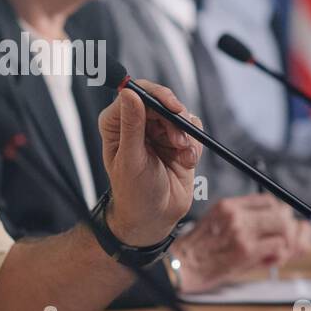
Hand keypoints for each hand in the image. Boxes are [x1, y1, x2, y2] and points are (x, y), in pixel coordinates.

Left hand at [98, 78, 202, 245]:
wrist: (154, 217)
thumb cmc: (134, 193)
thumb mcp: (131, 159)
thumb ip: (131, 125)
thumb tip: (128, 93)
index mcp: (117, 123)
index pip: (136, 93)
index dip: (156, 95)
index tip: (173, 108)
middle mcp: (137, 122)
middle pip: (161, 100)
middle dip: (174, 120)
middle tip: (179, 141)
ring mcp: (158, 131)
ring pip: (179, 114)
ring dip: (186, 135)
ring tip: (182, 156)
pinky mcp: (177, 140)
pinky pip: (192, 129)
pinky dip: (194, 145)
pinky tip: (186, 161)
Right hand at [172, 194, 303, 292]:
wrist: (181, 266)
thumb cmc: (199, 251)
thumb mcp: (220, 225)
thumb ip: (247, 222)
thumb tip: (279, 224)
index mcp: (229, 205)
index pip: (268, 200)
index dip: (281, 213)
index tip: (282, 225)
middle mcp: (236, 214)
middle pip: (281, 212)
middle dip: (289, 228)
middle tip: (286, 242)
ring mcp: (241, 231)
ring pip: (284, 227)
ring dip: (286, 242)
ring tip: (275, 254)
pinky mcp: (245, 250)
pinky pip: (278, 246)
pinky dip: (279, 255)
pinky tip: (268, 261)